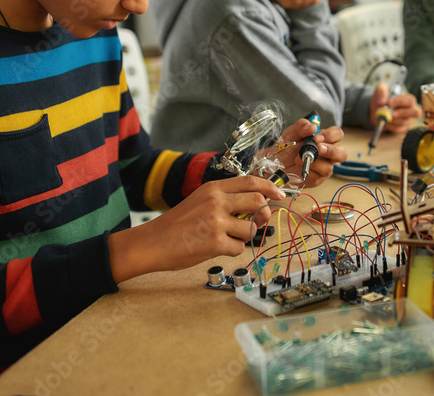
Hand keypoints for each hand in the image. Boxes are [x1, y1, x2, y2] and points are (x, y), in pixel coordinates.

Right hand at [107, 176, 284, 281]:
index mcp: (213, 188)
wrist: (152, 242)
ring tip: (225, 238)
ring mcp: (216, 221)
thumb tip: (258, 206)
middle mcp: (216, 201)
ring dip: (244, 237)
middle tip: (257, 222)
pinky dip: (232, 251)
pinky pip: (239, 248)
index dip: (270, 187)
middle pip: (258, 202)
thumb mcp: (200, 201)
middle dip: (263, 215)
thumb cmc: (177, 224)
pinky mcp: (215, 242)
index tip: (280, 195)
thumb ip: (225, 199)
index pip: (251, 181)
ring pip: (251, 229)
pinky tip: (216, 248)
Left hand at [265, 117, 346, 187]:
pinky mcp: (316, 179)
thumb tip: (313, 127)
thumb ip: (301, 126)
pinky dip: (308, 171)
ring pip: (329, 167)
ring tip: (299, 159)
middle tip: (318, 149)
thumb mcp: (291, 133)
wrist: (273, 163)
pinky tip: (299, 167)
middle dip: (331, 151)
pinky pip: (318, 177)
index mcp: (324, 140)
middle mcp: (327, 155)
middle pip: (342, 153)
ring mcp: (323, 168)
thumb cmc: (286, 148)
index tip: (317, 137)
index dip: (331, 136)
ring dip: (315, 163)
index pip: (337, 135)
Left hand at [369, 82, 421, 133]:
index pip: (409, 100)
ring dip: (393, 120)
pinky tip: (385, 122)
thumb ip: (381, 91)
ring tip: (384, 116)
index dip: (400, 102)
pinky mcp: (403, 128)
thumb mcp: (380, 89)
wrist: (377, 108)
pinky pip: (399, 129)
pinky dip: (390, 126)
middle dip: (402, 113)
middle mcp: (412, 110)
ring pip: (405, 122)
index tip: (389, 102)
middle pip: (415, 112)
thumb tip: (381, 101)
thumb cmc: (383, 98)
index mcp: (408, 99)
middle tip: (391, 114)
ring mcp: (408, 120)